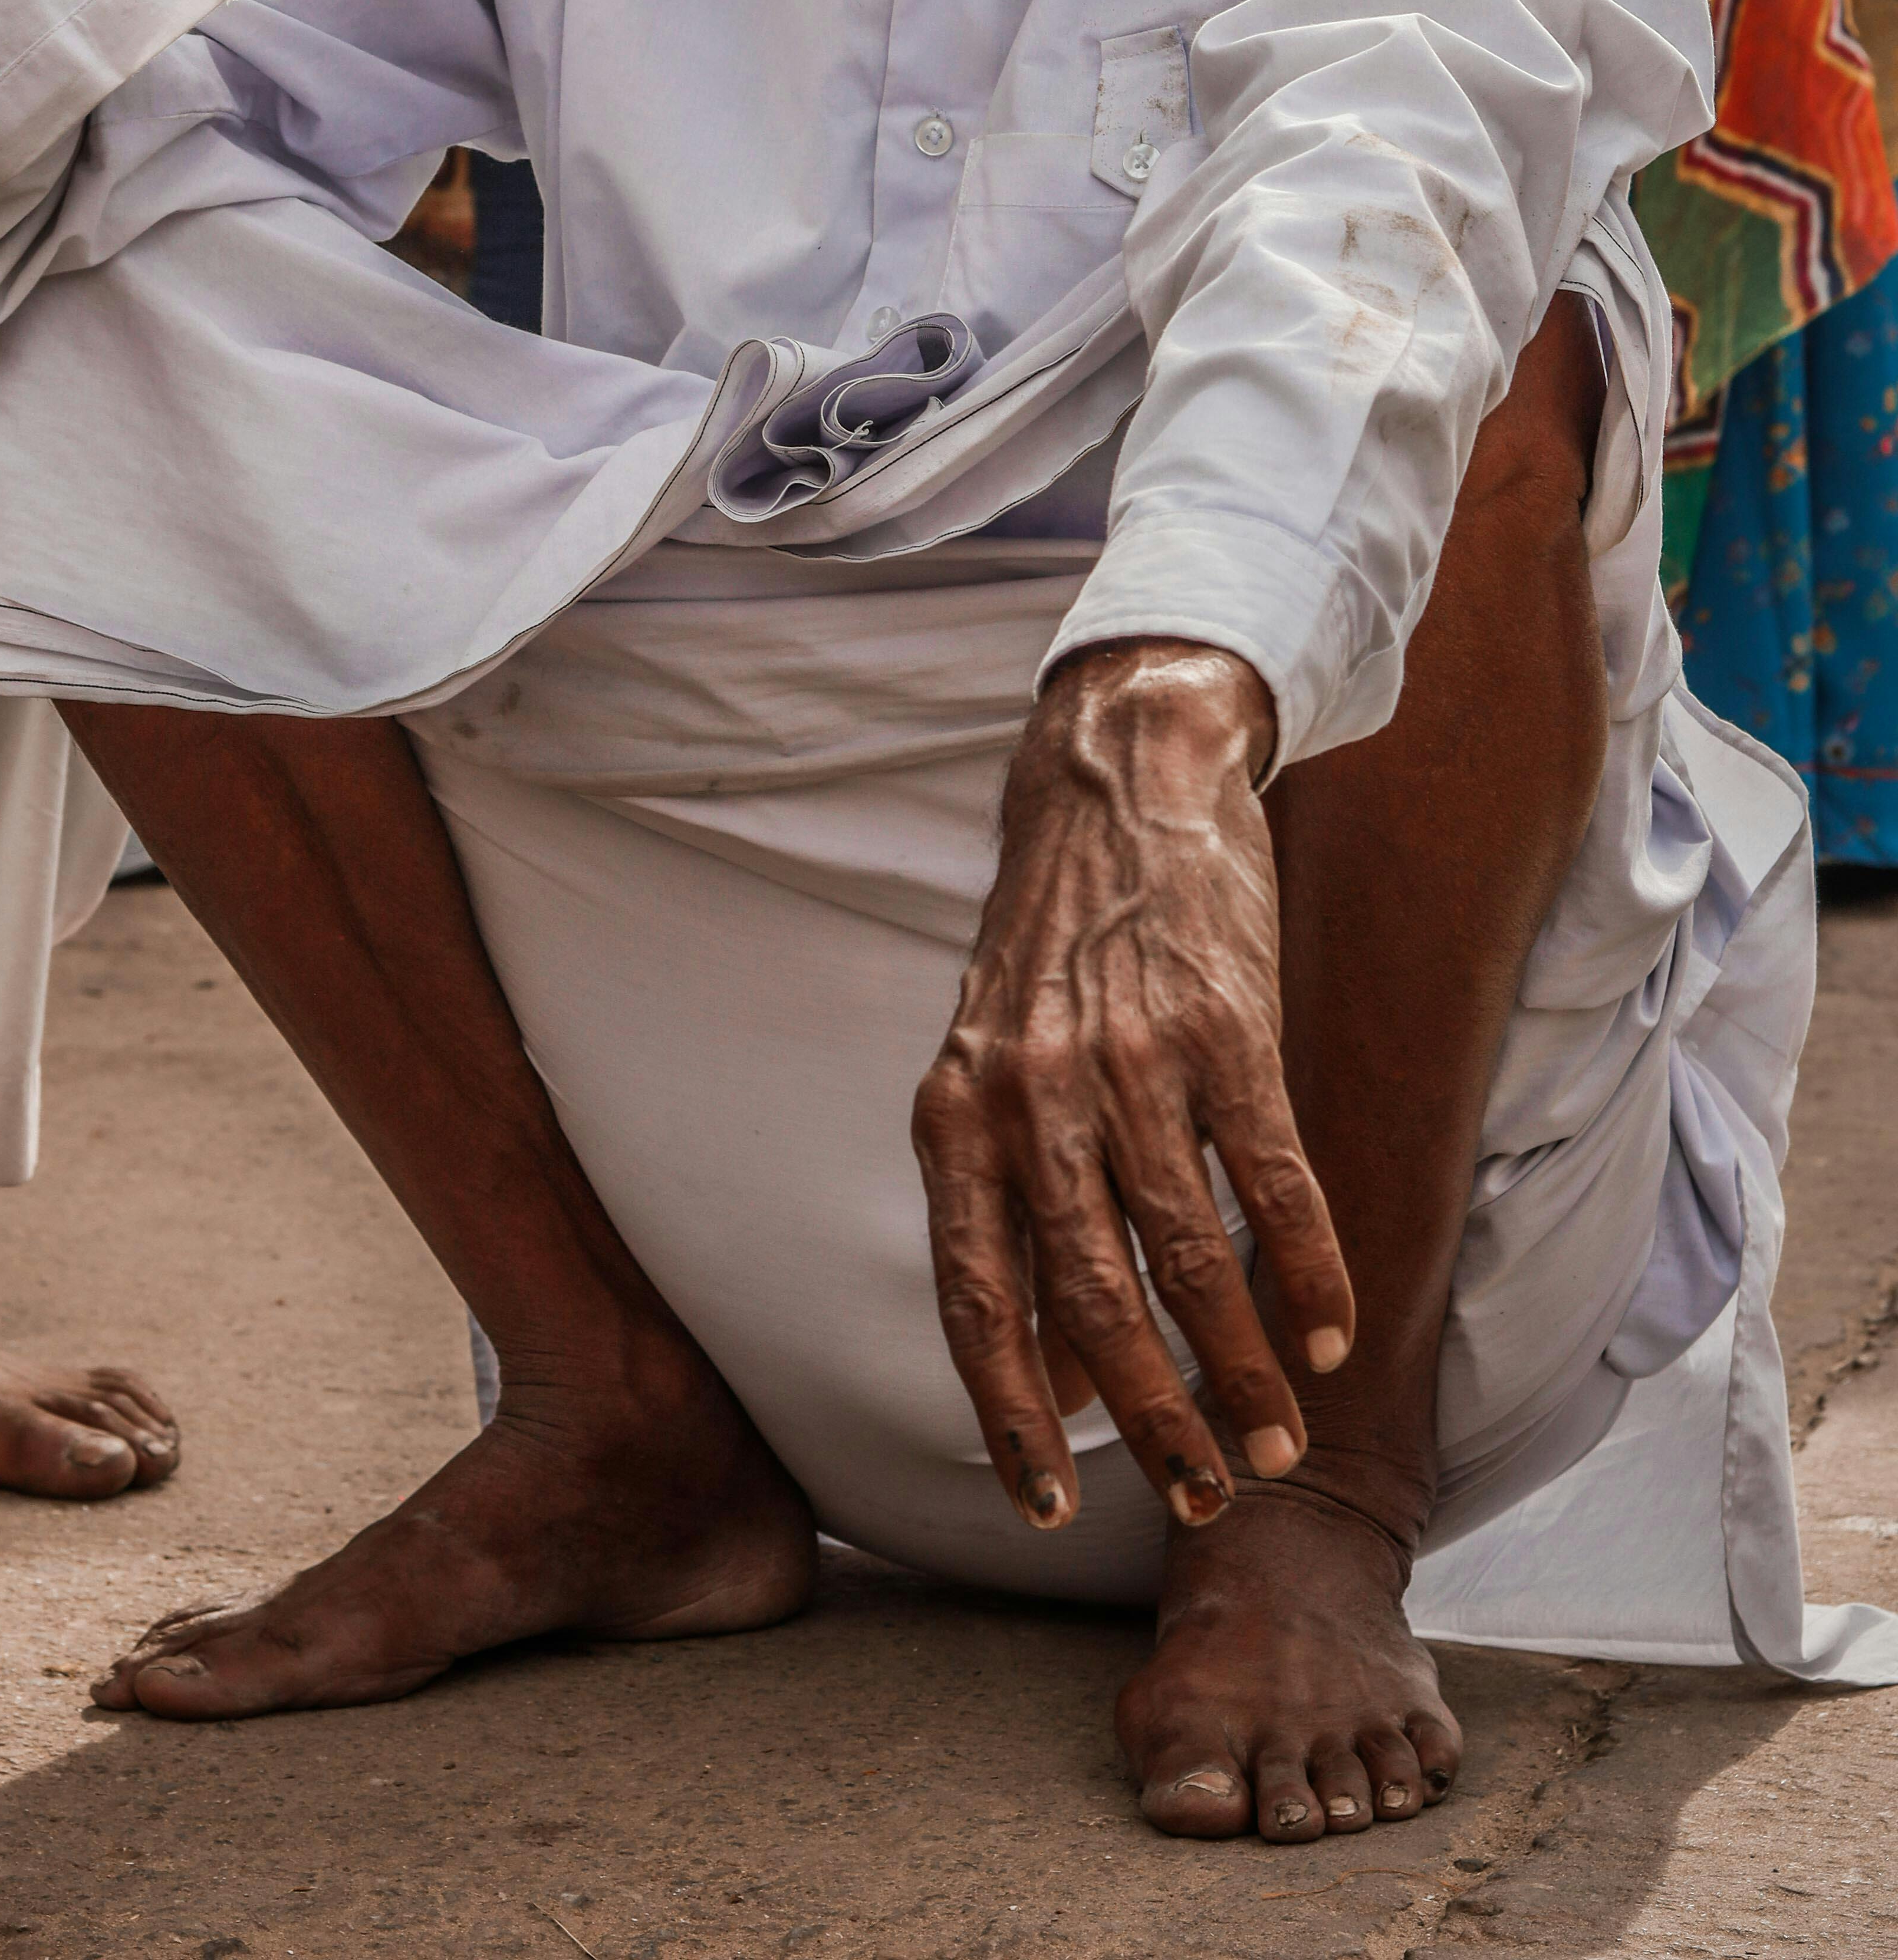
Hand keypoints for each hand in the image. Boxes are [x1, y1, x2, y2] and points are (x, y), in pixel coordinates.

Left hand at [912, 640, 1355, 1537]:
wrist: (1120, 775)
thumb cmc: (1056, 944)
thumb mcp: (990, 1063)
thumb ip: (1008, 1203)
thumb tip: (1044, 1374)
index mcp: (956, 1111)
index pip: (974, 1298)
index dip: (1008, 1412)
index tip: (1046, 1509)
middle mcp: (1029, 1091)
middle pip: (1092, 1298)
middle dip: (1151, 1421)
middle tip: (1203, 1496)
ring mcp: (1127, 1055)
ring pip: (1186, 1253)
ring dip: (1240, 1365)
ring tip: (1277, 1438)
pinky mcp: (1223, 1023)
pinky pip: (1270, 1176)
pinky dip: (1306, 1268)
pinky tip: (1328, 1332)